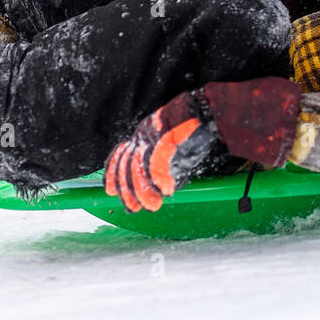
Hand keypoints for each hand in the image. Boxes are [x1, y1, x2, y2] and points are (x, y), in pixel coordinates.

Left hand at [104, 91, 216, 211]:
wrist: (208, 111)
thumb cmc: (194, 129)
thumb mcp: (173, 147)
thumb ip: (163, 164)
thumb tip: (159, 189)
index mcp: (143, 134)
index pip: (120, 155)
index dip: (113, 175)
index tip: (111, 192)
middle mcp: (145, 134)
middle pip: (127, 163)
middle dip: (128, 189)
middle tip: (132, 207)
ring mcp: (154, 134)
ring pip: (139, 165)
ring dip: (143, 189)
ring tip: (151, 205)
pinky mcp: (167, 136)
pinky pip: (158, 161)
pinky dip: (160, 179)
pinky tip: (165, 191)